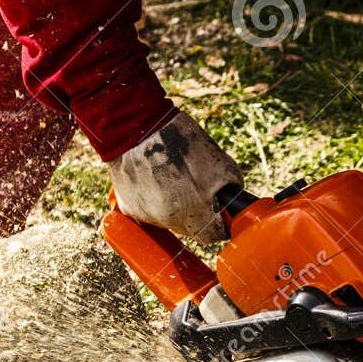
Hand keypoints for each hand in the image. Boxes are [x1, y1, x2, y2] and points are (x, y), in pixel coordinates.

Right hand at [108, 110, 243, 243]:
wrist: (134, 126)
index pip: (213, 235)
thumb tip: (232, 203)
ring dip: (174, 207)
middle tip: (195, 189)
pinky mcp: (129, 208)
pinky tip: (153, 179)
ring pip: (169, 221)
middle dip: (197, 214)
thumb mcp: (220, 161)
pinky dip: (153, 200)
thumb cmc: (180, 140)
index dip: (220, 224)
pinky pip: (148, 212)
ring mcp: (147, 216)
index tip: (220, 215)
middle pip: (190, 229)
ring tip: (172, 179)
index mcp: (195, 212)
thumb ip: (233, 187)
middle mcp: (170, 220)